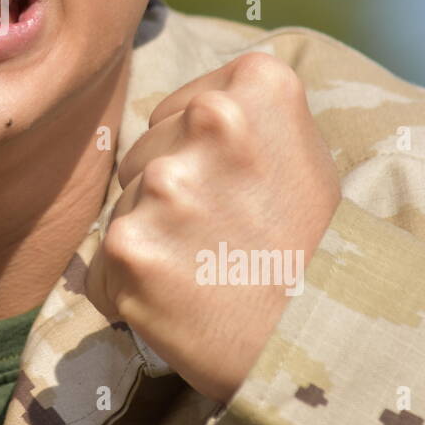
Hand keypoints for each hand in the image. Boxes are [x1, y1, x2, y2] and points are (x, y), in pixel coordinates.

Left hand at [85, 52, 341, 402]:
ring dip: (151, 237)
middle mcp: (210, 120)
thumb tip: (175, 109)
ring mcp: (165, 182)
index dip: (200, 159)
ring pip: (126, 205)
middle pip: (145, 152)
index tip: (240, 188)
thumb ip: (238, 112)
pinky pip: (103, 263)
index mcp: (257, 84)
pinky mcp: (130, 242)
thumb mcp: (298, 149)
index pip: (175, 110)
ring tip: (208, 266)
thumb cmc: (308, 246)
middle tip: (227, 232)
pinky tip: (179, 298)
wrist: (320, 340)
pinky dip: (129, 287)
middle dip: (172, 193)